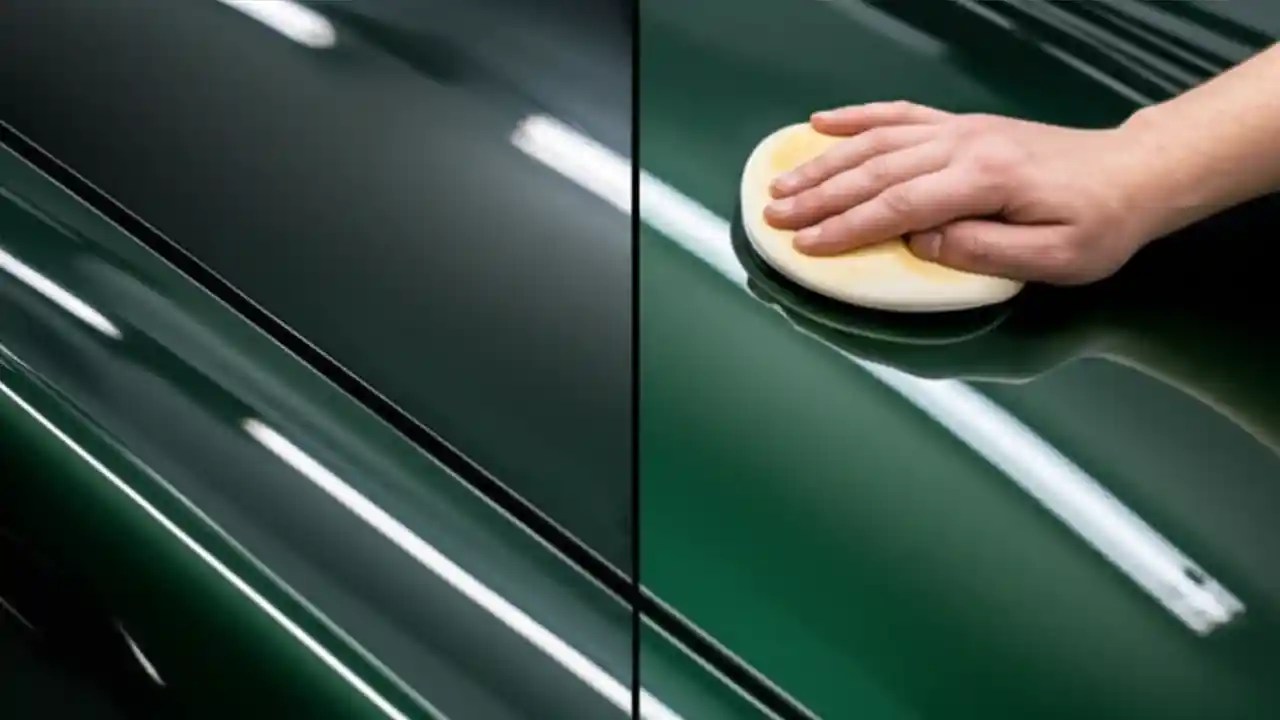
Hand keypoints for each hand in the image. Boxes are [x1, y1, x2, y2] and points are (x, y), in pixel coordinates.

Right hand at [763, 101, 1160, 284]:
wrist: (1134, 174)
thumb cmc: (1099, 225)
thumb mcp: (1055, 258)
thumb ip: (983, 251)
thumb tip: (921, 243)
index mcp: (985, 180)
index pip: (899, 206)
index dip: (846, 227)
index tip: (806, 246)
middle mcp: (964, 145)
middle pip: (876, 170)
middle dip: (819, 196)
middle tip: (775, 216)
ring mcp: (960, 130)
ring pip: (877, 141)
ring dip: (825, 163)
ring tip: (782, 182)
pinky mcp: (961, 126)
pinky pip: (899, 116)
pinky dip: (857, 118)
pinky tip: (823, 123)